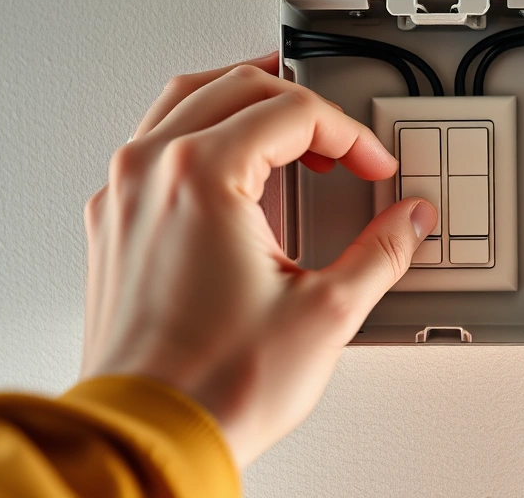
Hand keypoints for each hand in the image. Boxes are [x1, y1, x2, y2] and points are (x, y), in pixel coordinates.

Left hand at [79, 52, 436, 466]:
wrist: (152, 437)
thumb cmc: (215, 386)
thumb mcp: (326, 314)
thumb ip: (381, 254)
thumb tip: (410, 223)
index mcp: (202, 176)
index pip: (292, 113)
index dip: (349, 135)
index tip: (373, 165)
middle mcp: (152, 172)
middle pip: (237, 87)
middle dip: (302, 105)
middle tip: (342, 142)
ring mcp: (123, 195)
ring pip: (184, 101)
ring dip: (244, 99)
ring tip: (286, 118)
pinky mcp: (113, 223)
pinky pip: (154, 143)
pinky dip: (200, 131)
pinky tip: (228, 160)